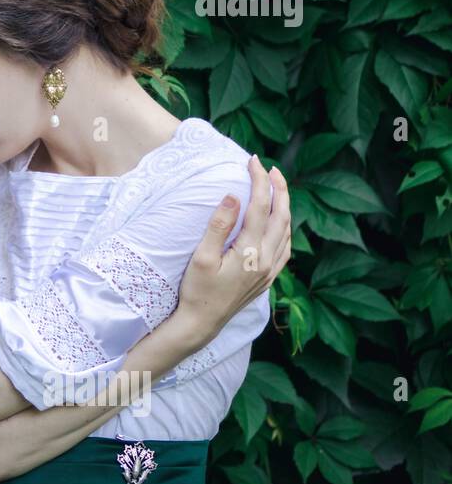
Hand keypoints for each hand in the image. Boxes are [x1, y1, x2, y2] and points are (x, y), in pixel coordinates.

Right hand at [178, 155, 290, 350]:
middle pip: (280, 215)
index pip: (259, 206)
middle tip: (271, 168)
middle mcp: (266, 259)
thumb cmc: (196, 290)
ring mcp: (270, 270)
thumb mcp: (200, 257)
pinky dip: (285, 229)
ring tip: (277, 189)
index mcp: (249, 250)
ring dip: (284, 206)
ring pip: (286, 231)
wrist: (203, 323)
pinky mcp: (268, 278)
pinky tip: (280, 223)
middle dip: (279, 188)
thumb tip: (234, 196)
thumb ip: (219, 225)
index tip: (253, 161)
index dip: (259, 181)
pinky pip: (285, 248)